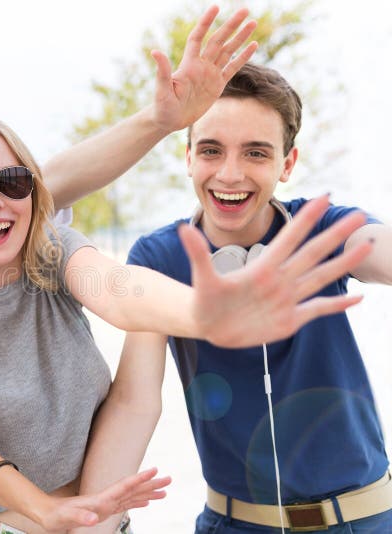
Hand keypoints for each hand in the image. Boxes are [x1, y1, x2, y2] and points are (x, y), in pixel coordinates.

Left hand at [36, 468, 169, 531]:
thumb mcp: (65, 517)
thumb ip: (80, 516)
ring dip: (148, 492)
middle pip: (133, 488)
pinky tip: (146, 502)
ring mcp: (106, 504)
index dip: (139, 478)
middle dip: (151, 484)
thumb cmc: (55, 515)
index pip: (124, 486)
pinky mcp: (104, 510)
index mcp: (100, 499)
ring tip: (165, 491)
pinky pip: (126, 504)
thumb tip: (94, 518)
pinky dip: (139, 502)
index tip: (155, 470)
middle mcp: (106, 499)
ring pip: (132, 496)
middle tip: (170, 479)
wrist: (46, 513)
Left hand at [151, 5, 257, 132]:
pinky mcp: (217, 85)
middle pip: (218, 41)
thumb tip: (155, 51)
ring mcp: (210, 74)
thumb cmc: (162, 106)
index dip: (206, 23)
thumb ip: (163, 71)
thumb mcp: (162, 89)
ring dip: (240, 37)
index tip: (216, 7)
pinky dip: (242, 57)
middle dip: (230, 26)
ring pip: (227, 51)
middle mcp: (201, 65)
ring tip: (252, 23)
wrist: (169, 120)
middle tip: (245, 10)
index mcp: (188, 64)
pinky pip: (232, 68)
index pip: (198, 38)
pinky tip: (253, 45)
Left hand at [182, 195, 372, 346]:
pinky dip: (337, 304)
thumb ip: (197, 253)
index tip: (324, 196)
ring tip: (365, 246)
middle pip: (312, 253)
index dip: (305, 219)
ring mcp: (287, 299)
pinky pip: (318, 309)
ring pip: (320, 276)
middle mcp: (279, 280)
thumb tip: (183, 229)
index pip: (288, 238)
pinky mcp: (289, 319)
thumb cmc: (205, 299)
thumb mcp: (202, 277)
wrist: (207, 324)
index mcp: (261, 268)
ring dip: (342, 263)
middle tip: (357, 215)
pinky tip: (358, 298)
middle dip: (334, 235)